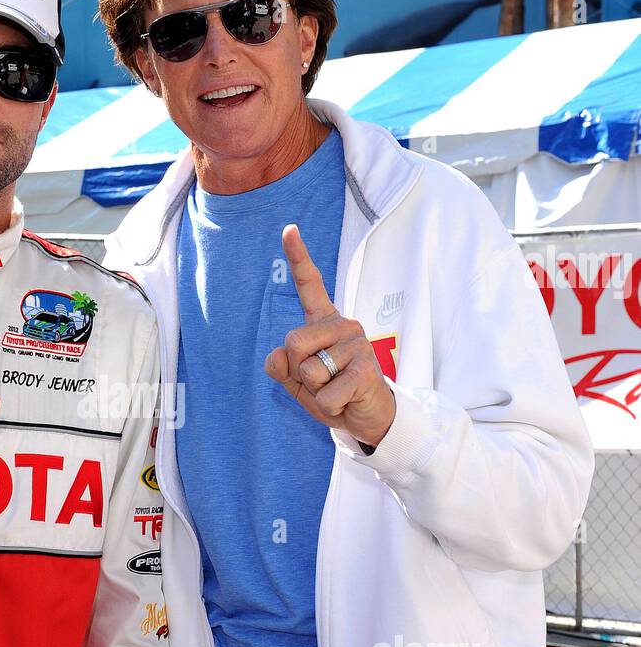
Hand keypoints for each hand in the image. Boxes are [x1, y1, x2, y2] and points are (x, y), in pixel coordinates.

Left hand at [264, 225, 395, 446]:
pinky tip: (347, 400)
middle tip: (323, 381)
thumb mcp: (297, 382)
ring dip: (316, 392)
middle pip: (293, 343)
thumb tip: (278, 357)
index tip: (288, 228)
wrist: (367, 419)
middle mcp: (343, 325)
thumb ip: (281, 367)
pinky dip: (329, 406)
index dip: (298, 256)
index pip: (310, 284)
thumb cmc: (333, 394)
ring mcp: (357, 344)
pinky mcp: (365, 368)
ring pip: (308, 372)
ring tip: (337, 390)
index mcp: (323, 322)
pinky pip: (326, 394)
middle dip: (299, 373)